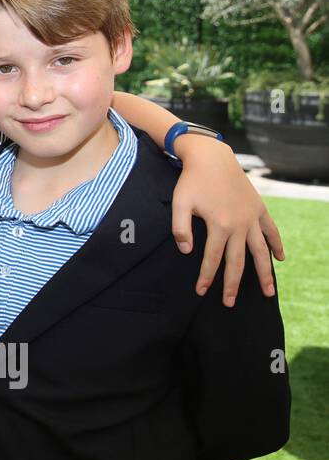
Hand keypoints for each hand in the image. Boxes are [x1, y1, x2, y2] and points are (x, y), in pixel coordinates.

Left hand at [172, 136, 285, 305]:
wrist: (212, 157)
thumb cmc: (191, 181)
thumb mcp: (179, 203)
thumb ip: (180, 229)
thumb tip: (186, 252)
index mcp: (218, 225)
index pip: (212, 259)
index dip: (206, 277)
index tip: (201, 291)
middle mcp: (239, 225)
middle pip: (237, 262)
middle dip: (233, 284)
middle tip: (230, 303)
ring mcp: (252, 217)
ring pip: (260, 251)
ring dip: (264, 273)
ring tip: (268, 293)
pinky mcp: (259, 209)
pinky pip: (271, 231)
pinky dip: (276, 245)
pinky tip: (280, 259)